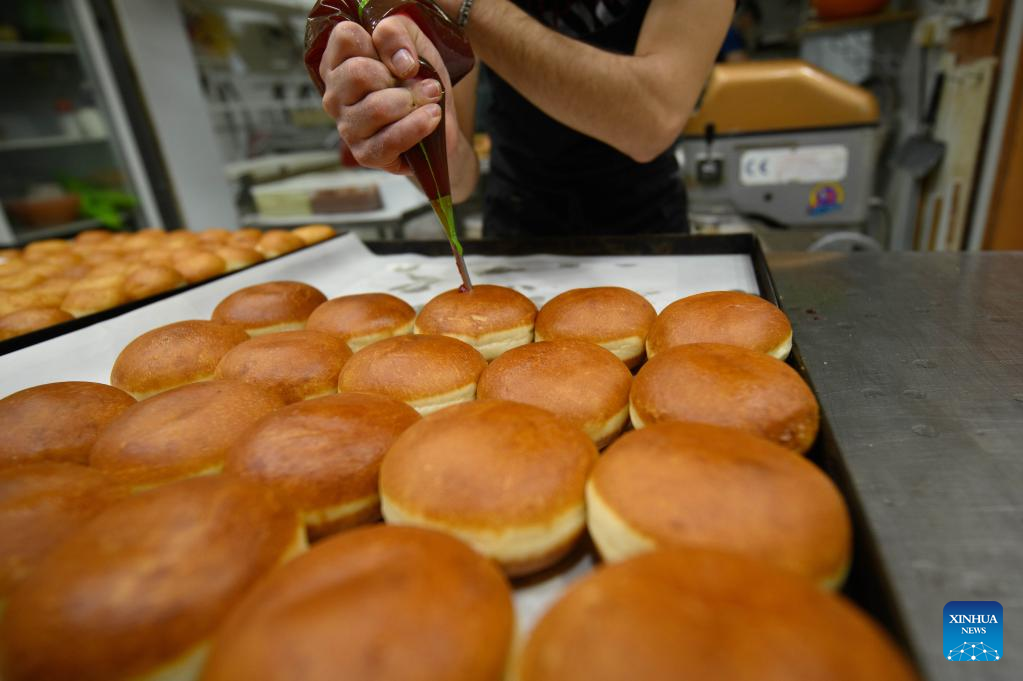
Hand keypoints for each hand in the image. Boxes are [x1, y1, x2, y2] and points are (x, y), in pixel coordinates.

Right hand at [318, 16, 462, 174]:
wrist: (438, 119)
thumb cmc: (418, 77)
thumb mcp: (413, 42)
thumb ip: (396, 34)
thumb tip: (400, 64)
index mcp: (338, 62)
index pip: (346, 37)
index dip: (380, 44)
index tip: (398, 58)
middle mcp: (335, 95)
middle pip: (358, 73)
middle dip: (397, 77)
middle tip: (415, 82)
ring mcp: (347, 127)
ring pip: (376, 108)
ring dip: (412, 101)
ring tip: (430, 99)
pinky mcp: (365, 154)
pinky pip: (389, 140)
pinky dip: (417, 126)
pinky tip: (432, 117)